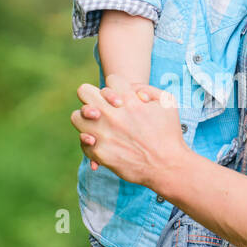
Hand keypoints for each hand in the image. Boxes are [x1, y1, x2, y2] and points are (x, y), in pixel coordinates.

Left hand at [70, 73, 187, 189]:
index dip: (116, 88)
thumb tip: (132, 91)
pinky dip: (89, 141)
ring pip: (77, 116)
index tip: (121, 100)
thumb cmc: (169, 133)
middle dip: (92, 96)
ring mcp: (103, 133)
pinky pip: (83, 140)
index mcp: (128, 99)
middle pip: (84, 92)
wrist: (167, 165)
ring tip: (96, 125)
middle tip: (100, 108)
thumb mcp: (168, 102)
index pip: (111, 81)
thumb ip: (148, 89)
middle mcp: (112, 114)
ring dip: (85, 118)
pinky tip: (99, 142)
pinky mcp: (99, 152)